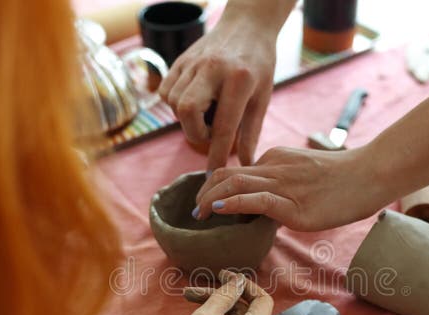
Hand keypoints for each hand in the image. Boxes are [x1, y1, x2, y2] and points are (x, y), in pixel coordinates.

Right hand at [158, 13, 276, 168]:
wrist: (247, 25)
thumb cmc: (259, 65)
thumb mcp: (262, 98)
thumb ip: (251, 133)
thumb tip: (245, 166)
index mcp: (239, 80)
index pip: (224, 126)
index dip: (217, 154)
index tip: (213, 174)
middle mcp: (212, 69)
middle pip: (187, 111)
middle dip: (195, 133)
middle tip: (211, 134)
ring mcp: (192, 62)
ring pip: (174, 103)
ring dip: (187, 119)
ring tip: (207, 114)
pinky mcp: (179, 60)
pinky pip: (166, 92)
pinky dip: (176, 105)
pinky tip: (195, 102)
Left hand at [192, 144, 390, 230]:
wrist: (371, 174)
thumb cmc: (346, 180)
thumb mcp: (307, 176)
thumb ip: (284, 186)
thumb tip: (266, 209)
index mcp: (276, 158)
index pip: (238, 171)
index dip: (217, 186)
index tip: (208, 201)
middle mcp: (275, 166)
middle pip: (228, 174)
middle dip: (205, 192)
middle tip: (196, 209)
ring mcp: (283, 184)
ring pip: (234, 184)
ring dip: (210, 199)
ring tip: (199, 214)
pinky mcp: (293, 204)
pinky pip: (255, 199)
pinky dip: (232, 203)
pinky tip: (219, 210)